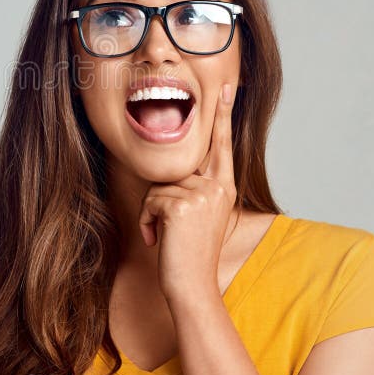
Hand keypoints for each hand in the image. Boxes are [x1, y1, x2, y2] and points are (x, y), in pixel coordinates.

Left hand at [137, 82, 238, 304]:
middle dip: (165, 194)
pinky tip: (159, 240)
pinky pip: (150, 200)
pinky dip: (146, 221)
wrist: (191, 286)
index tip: (227, 88)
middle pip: (179, 165)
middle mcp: (217, 187)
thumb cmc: (189, 253)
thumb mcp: (198, 215)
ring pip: (158, 185)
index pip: (221, 146)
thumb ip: (193, 188)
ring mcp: (201, 194)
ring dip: (152, 212)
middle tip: (178, 222)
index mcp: (224, 188)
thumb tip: (175, 173)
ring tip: (167, 236)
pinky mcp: (181, 204)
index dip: (223, 115)